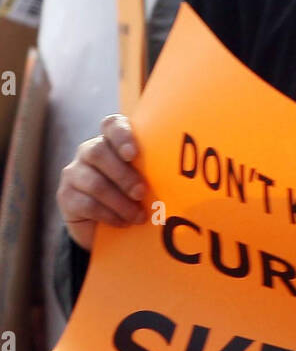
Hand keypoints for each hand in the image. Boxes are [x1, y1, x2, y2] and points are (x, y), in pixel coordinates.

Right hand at [57, 114, 146, 250]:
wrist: (105, 226)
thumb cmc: (133, 195)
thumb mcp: (144, 179)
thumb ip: (151, 170)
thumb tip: (175, 177)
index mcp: (111, 140)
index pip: (112, 125)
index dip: (122, 135)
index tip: (133, 154)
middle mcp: (89, 151)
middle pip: (99, 152)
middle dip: (123, 175)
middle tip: (141, 193)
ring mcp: (74, 172)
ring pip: (94, 182)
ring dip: (119, 201)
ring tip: (138, 216)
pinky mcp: (66, 195)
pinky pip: (86, 203)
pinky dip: (109, 215)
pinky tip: (123, 222)